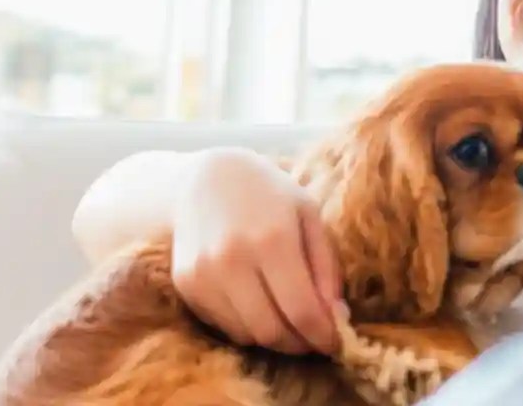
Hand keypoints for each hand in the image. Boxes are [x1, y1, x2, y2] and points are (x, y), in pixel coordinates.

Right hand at [170, 147, 344, 355]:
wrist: (204, 177)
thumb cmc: (268, 193)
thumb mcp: (309, 215)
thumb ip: (326, 267)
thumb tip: (337, 318)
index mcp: (272, 239)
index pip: (301, 310)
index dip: (322, 336)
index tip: (335, 344)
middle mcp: (232, 260)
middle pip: (272, 331)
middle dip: (299, 344)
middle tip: (314, 337)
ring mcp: (203, 275)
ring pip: (246, 335)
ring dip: (274, 338)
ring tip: (288, 320)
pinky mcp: (185, 284)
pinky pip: (223, 325)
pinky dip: (246, 326)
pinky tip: (258, 305)